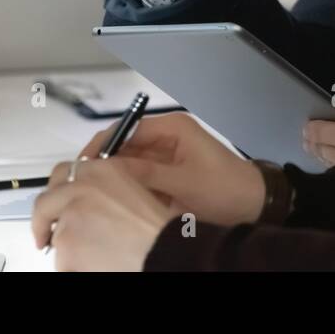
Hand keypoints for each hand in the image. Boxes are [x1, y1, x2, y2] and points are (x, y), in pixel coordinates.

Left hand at [32, 156, 170, 270]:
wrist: (162, 252)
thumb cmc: (159, 228)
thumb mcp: (136, 190)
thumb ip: (107, 186)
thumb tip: (88, 199)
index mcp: (101, 170)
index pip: (64, 172)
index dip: (57, 190)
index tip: (55, 204)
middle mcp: (81, 187)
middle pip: (46, 203)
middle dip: (42, 222)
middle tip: (44, 237)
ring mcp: (70, 215)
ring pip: (57, 236)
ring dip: (69, 246)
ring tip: (97, 254)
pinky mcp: (66, 242)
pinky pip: (61, 260)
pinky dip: (73, 265)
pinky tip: (97, 264)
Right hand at [74, 113, 265, 225]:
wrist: (255, 205)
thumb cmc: (224, 189)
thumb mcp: (182, 182)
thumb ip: (144, 173)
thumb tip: (106, 169)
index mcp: (172, 128)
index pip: (126, 129)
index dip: (101, 145)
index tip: (81, 166)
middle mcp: (166, 137)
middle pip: (124, 145)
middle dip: (102, 163)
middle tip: (79, 184)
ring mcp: (167, 156)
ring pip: (129, 163)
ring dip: (113, 176)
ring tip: (89, 194)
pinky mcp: (168, 174)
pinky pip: (140, 177)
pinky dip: (127, 187)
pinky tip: (111, 200)